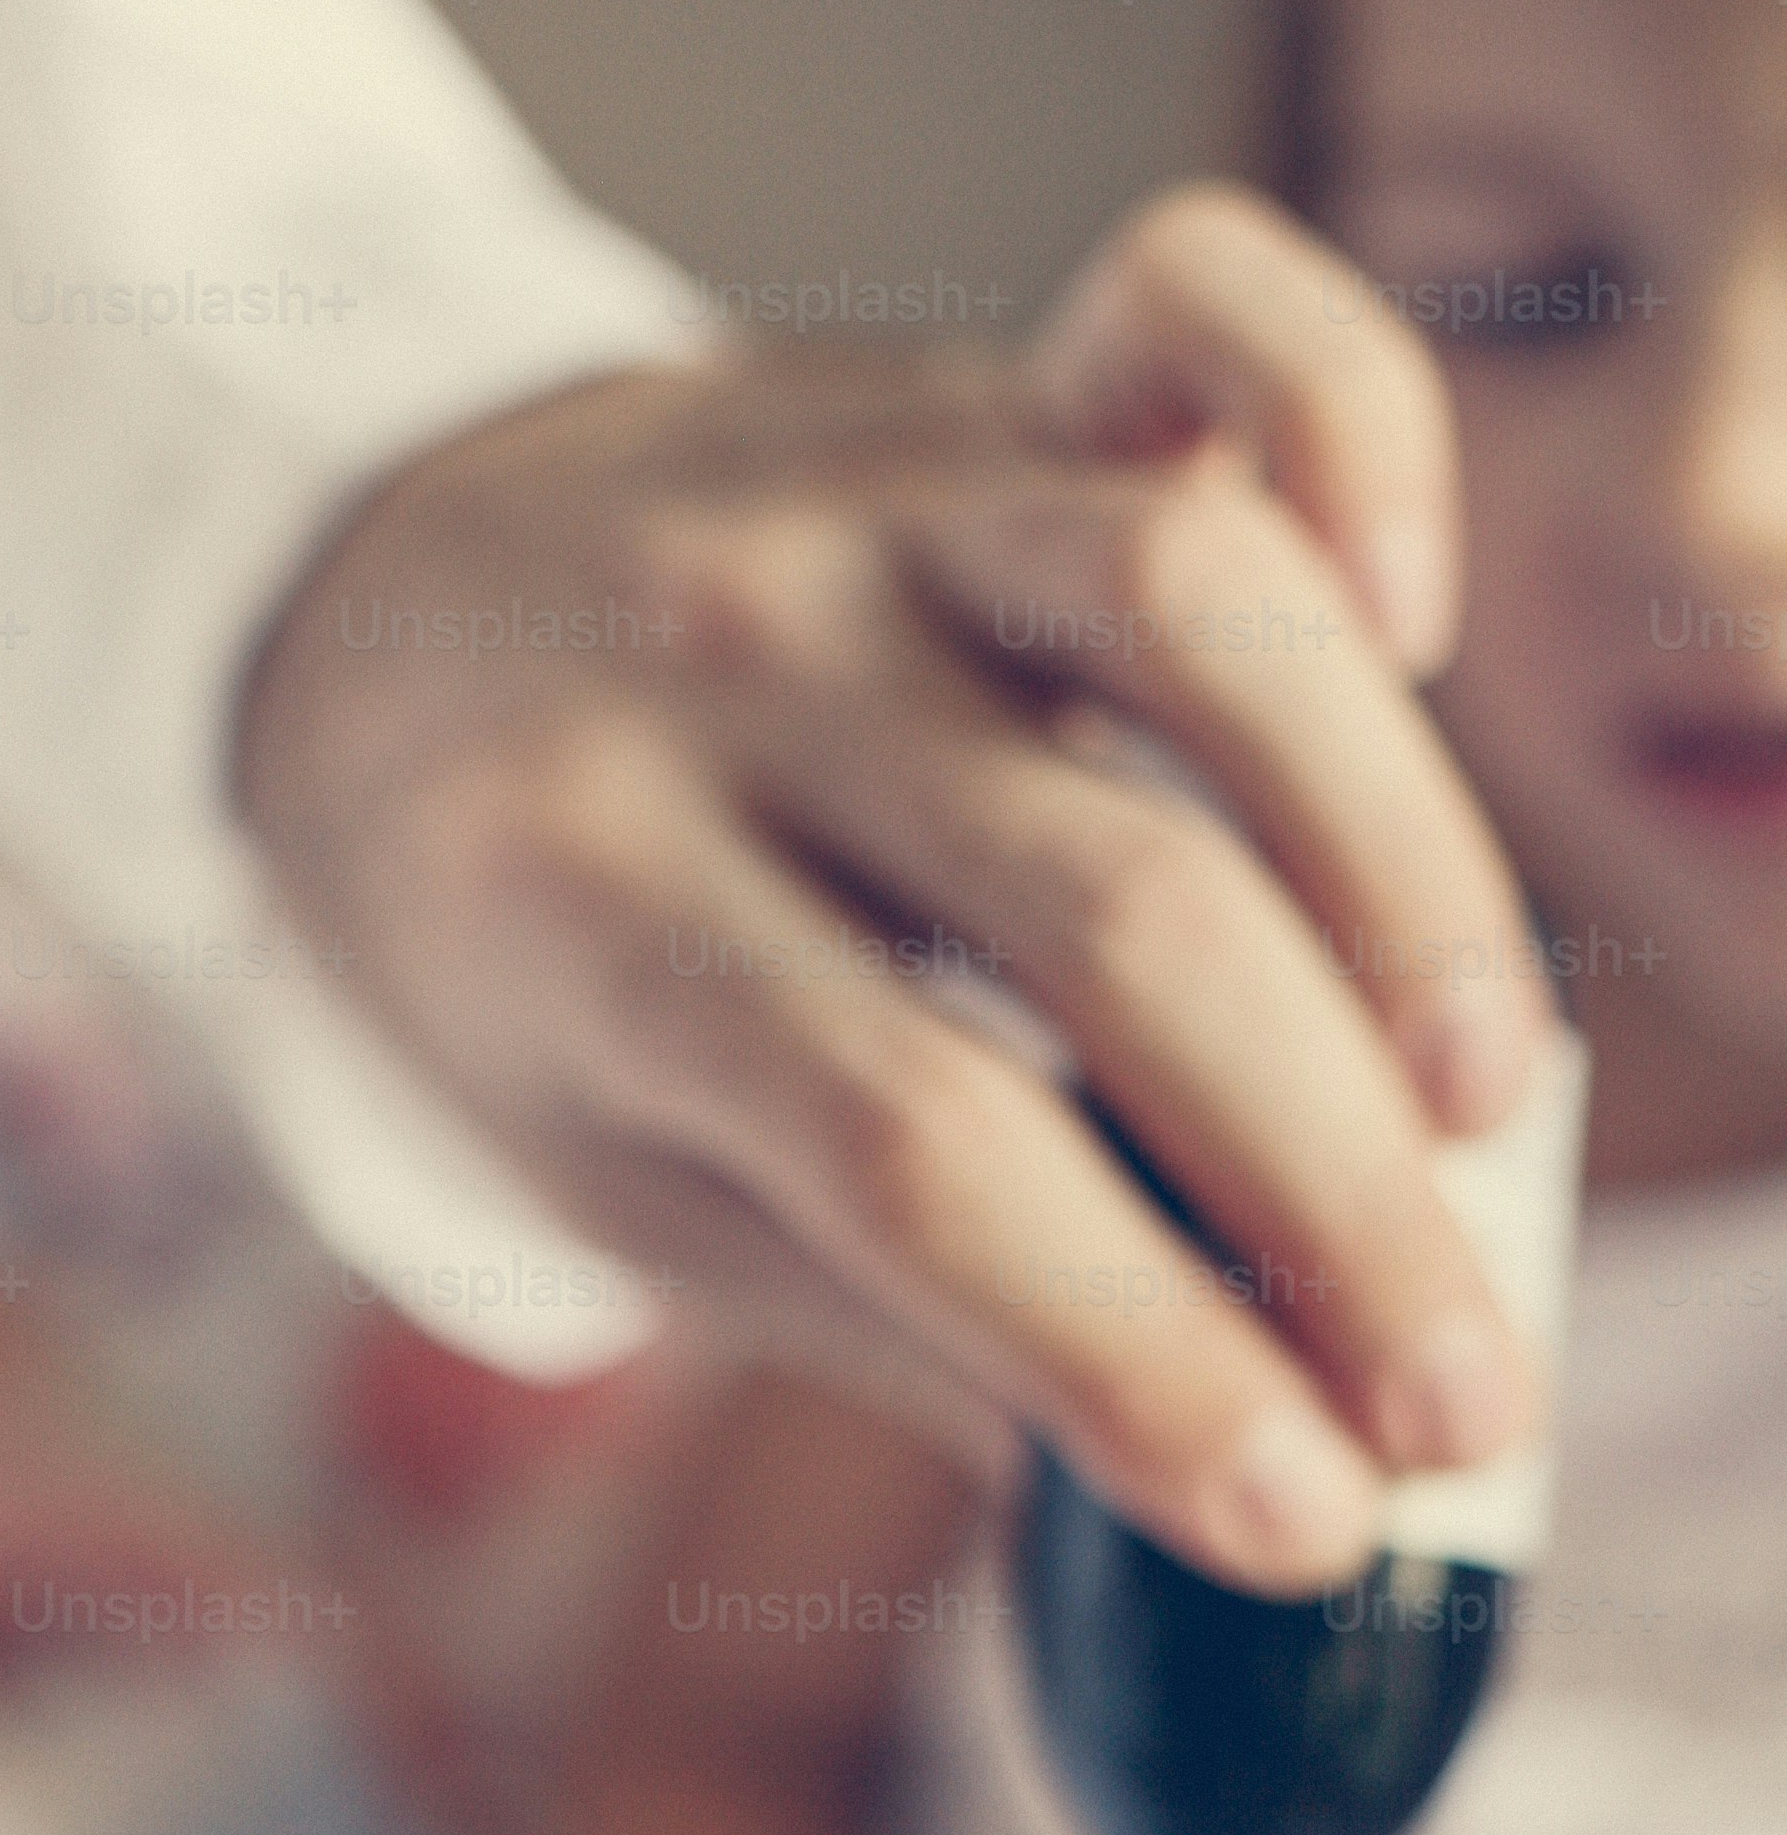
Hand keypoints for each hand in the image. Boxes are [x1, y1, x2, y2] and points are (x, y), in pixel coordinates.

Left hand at [239, 183, 1543, 1596]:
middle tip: (1460, 1399)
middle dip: (1329, 1197)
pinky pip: (1205, 313)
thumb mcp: (618, 1176)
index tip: (1305, 1522)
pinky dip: (1357, 428)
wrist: (357, 618)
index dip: (1140, 1352)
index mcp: (582, 912)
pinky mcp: (982, 377)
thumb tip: (1203, 1487)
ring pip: (1199, 621)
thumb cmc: (526, 961)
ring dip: (1397, 879)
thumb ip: (891, 1304)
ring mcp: (863, 493)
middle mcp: (723, 669)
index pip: (917, 1153)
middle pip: (1104, 920)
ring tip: (1478, 1106)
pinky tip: (1412, 628)